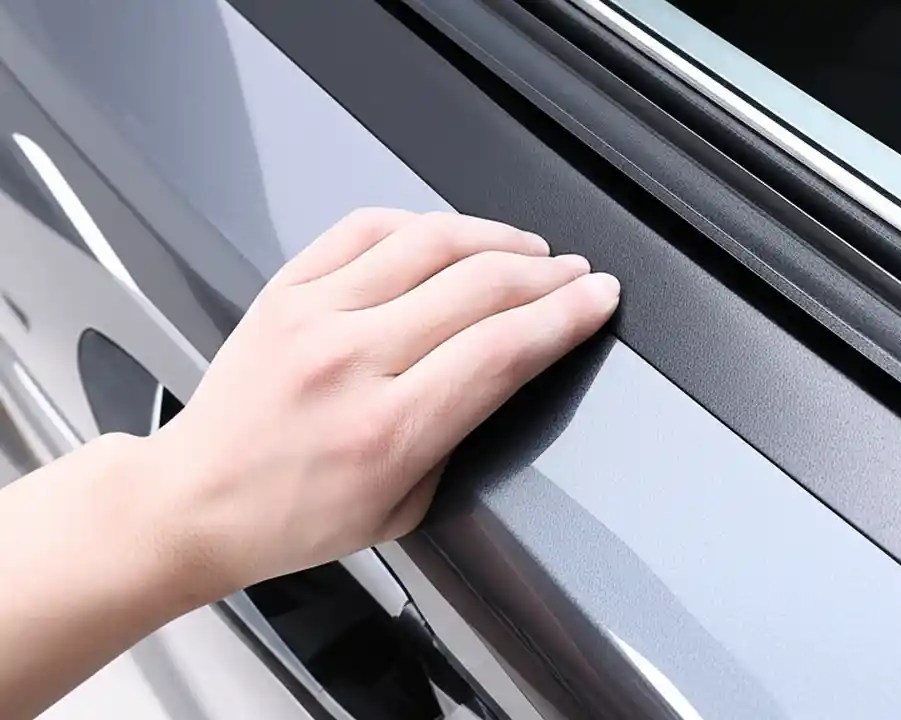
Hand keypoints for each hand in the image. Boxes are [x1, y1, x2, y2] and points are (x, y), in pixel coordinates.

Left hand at [145, 209, 618, 596]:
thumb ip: (460, 436)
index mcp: (389, 430)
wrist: (196, 500)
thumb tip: (510, 366)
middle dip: (548, 274)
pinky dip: (422, 222)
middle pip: (480, 287)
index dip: (567, 315)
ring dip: (497, 237)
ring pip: (429, 242)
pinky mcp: (285, 289)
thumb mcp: (404, 508)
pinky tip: (450, 235)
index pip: (505, 348)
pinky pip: (365, 227)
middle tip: (578, 273)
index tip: (598, 298)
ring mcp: (314, 315)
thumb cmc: (295, 517)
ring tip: (530, 248)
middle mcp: (352, 362)